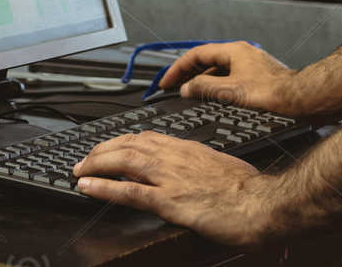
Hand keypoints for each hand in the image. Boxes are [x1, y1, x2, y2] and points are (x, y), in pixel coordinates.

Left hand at [72, 132, 280, 245]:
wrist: (263, 203)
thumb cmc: (249, 189)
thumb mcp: (221, 166)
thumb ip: (200, 165)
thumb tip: (191, 171)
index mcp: (188, 149)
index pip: (146, 137)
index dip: (122, 141)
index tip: (109, 146)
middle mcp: (175, 157)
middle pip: (129, 145)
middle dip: (102, 150)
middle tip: (85, 159)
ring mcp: (170, 178)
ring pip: (123, 162)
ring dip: (95, 164)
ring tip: (78, 170)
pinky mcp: (169, 201)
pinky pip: (128, 192)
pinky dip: (104, 187)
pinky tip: (88, 187)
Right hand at [158, 41, 303, 115]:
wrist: (300, 98)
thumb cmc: (273, 92)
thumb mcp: (231, 91)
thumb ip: (205, 87)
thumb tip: (187, 88)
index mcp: (233, 51)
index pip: (196, 54)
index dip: (177, 68)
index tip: (166, 81)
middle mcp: (241, 53)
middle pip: (206, 60)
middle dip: (187, 73)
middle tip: (173, 86)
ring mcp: (249, 64)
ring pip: (218, 69)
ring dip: (202, 80)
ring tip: (189, 94)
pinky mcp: (256, 76)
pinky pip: (229, 77)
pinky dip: (216, 85)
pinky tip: (213, 98)